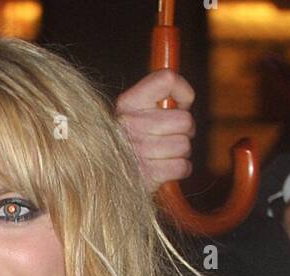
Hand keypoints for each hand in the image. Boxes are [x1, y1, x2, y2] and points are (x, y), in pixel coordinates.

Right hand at [116, 70, 195, 192]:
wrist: (104, 181)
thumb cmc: (125, 145)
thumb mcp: (130, 115)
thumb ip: (154, 100)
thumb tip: (185, 100)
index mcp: (128, 103)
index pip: (167, 80)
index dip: (183, 93)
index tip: (180, 106)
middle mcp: (132, 123)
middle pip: (185, 120)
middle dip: (185, 131)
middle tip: (172, 136)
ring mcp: (140, 150)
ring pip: (184, 145)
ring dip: (181, 153)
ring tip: (166, 154)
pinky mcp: (148, 175)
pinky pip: (182, 166)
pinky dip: (180, 169)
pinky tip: (167, 168)